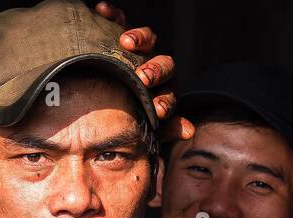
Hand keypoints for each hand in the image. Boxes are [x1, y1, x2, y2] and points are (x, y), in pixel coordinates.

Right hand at [95, 2, 193, 141]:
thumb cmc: (125, 114)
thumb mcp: (144, 126)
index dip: (165, 101)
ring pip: (149, 38)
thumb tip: (190, 131)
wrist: (102, 97)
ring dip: (140, 39)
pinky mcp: (124, 33)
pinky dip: (114, 14)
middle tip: (143, 78)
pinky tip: (102, 10)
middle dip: (155, 71)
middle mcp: (155, 67)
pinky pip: (121, 19)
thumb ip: (166, 130)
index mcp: (162, 92)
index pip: (169, 95)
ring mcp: (141, 49)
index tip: (158, 111)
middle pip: (164, 65)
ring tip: (126, 42)